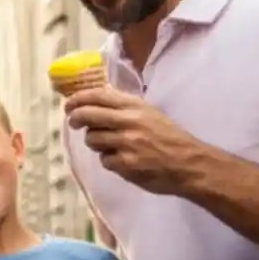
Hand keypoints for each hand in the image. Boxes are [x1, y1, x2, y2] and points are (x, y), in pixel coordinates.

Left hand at [64, 87, 204, 194]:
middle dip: (76, 118)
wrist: (189, 163)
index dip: (79, 98)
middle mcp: (129, 121)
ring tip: (110, 145)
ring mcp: (126, 143)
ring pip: (93, 139)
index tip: (69, 103)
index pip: (98, 95)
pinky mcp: (126, 163)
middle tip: (74, 122)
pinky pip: (104, 160)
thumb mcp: (149, 113)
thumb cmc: (169, 137)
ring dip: (96, 143)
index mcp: (135, 106)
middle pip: (88, 115)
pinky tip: (123, 161)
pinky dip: (110, 161)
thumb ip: (124, 106)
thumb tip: (97, 96)